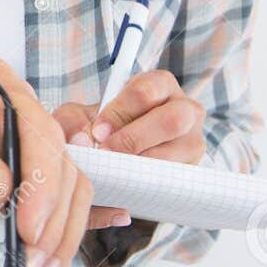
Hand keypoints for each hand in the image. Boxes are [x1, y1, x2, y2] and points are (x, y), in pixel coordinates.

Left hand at [0, 57, 91, 266]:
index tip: (30, 225)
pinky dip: (45, 239)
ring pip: (59, 192)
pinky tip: (39, 265)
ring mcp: (8, 150)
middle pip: (59, 167)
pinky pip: (38, 208)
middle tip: (35, 260)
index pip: (39, 133)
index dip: (42, 182)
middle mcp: (9, 116)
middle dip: (53, 218)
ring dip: (56, 235)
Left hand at [54, 69, 204, 226]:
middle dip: (134, 139)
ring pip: (178, 151)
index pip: (144, 92)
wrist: (119, 151)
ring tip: (115, 168)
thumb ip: (72, 121)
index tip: (97, 132)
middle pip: (171, 120)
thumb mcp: (81, 115)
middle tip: (106, 152)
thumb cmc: (102, 125)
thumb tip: (81, 140)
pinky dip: (150, 180)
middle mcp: (186, 109)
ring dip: (142, 163)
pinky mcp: (194, 167)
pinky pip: (178, 176)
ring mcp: (194, 140)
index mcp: (159, 84)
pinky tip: (129, 181)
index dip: (119, 112)